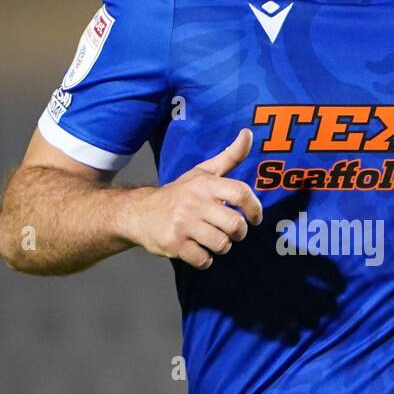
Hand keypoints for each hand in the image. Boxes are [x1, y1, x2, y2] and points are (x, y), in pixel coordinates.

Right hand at [123, 128, 262, 268]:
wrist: (139, 212)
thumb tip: (248, 134)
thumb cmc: (180, 193)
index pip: (241, 192)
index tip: (255, 218)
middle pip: (235, 225)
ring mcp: (183, 224)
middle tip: (232, 232)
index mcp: (205, 184)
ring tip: (212, 240)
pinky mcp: (174, 244)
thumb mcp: (204, 172)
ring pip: (221, 244)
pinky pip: (203, 260)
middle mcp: (193, 202)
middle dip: (238, 233)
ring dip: (221, 246)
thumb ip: (230, 156)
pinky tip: (197, 250)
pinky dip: (205, 259)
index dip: (255, 208)